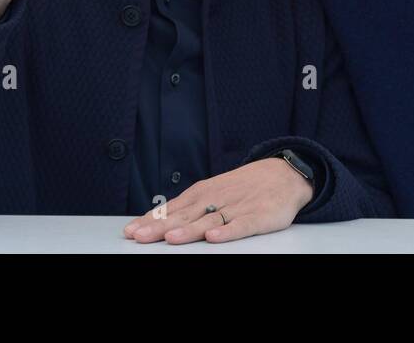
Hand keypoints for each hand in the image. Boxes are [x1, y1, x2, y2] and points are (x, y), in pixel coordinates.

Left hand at [123, 157, 314, 244]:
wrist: (283, 175)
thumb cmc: (243, 187)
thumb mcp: (213, 191)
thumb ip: (187, 208)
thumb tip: (154, 221)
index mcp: (203, 193)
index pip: (172, 209)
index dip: (151, 220)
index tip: (131, 231)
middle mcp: (215, 199)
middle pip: (184, 216)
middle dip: (160, 227)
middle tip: (140, 237)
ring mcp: (236, 208)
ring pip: (208, 221)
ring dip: (189, 230)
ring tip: (171, 237)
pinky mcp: (257, 217)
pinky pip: (240, 226)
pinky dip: (227, 231)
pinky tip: (214, 237)